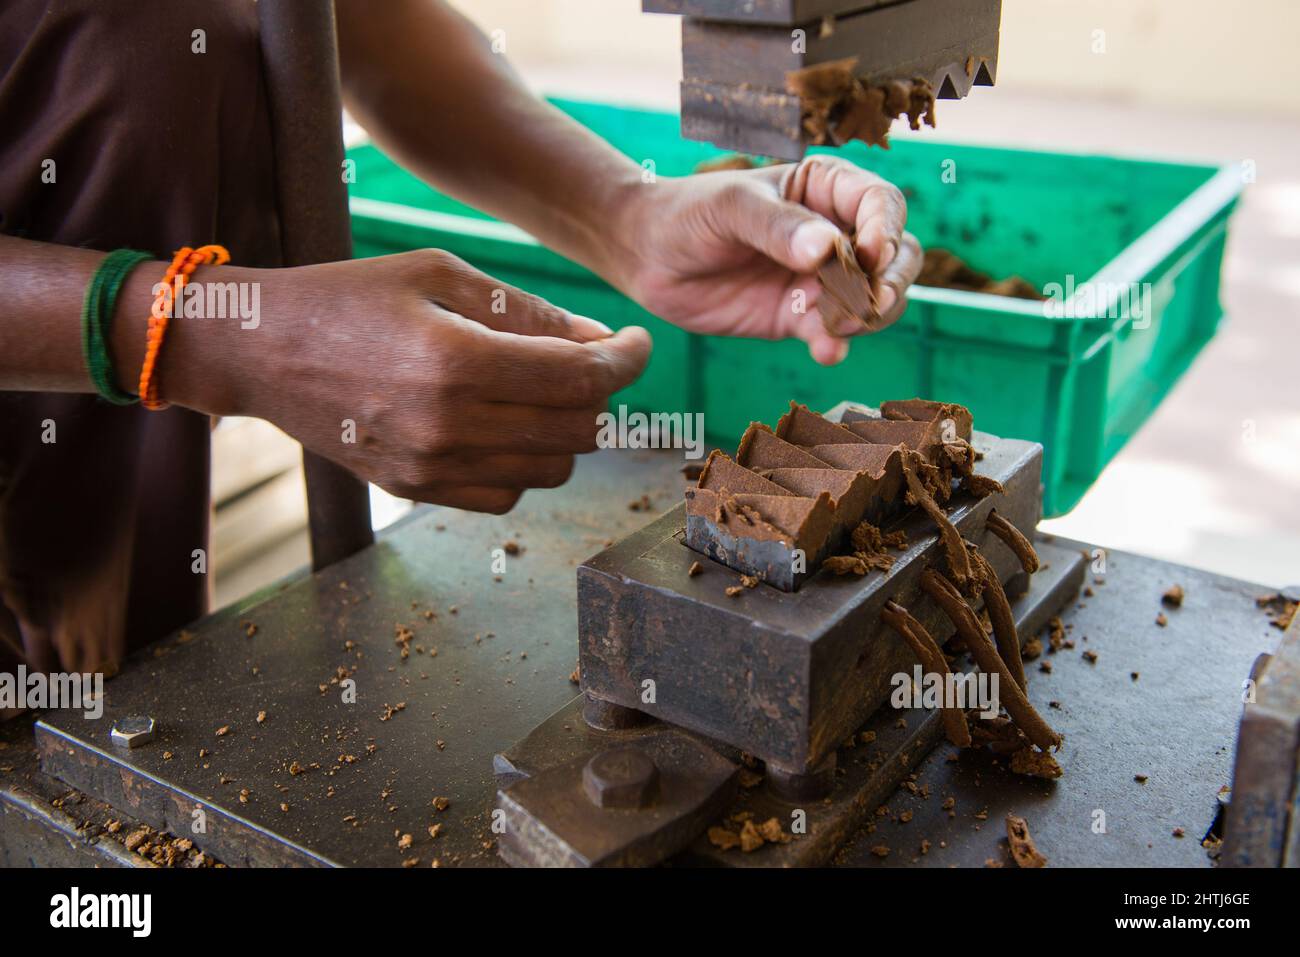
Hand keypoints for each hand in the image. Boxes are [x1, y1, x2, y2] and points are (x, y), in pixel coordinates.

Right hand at [165, 249, 649, 512]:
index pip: (583, 378)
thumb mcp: (438, 274)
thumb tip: (599, 342)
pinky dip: (526, 462)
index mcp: (457, 359)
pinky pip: (507, 493)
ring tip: (542, 391)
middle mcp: (448, 424)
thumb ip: (527, 310)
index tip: (637, 344)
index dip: (628, 360)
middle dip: (599, 393)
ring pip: (552, 469)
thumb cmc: (350, 296)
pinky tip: (505, 425)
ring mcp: (431, 466)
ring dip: (566, 431)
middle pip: (579, 429)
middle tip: (586, 360)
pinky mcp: (416, 490)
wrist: (260, 351)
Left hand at [619, 154, 922, 364]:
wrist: (646, 257)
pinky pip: (832, 333)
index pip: (881, 203)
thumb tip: (826, 249)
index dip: (886, 229)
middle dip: (893, 279)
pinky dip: (835, 344)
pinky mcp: (797, 317)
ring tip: (841, 326)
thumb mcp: (731, 207)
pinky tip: (825, 351)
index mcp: (824, 187)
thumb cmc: (689, 213)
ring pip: (873, 298)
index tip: (870, 254)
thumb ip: (777, 226)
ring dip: (869, 315)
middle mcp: (832, 232)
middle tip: (873, 299)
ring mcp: (818, 277)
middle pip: (895, 254)